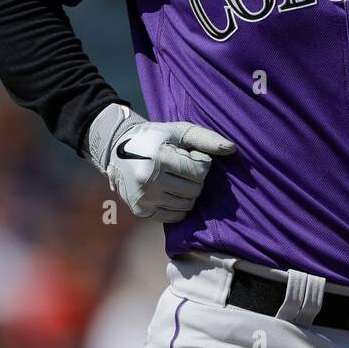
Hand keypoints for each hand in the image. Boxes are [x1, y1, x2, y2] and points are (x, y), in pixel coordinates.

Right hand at [86, 103, 236, 221]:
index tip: (191, 156)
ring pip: (186, 205)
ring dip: (189, 193)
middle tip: (184, 168)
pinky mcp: (140, 210)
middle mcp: (148, 181)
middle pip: (195, 190)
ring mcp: (143, 198)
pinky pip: (174, 217)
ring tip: (176, 178)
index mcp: (159, 158)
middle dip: (196, 179)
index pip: (200, 171)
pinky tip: (171, 191)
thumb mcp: (179, 131)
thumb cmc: (155, 137)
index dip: (202, 163)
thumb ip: (207, 139)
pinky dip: (179, 206)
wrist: (116, 149)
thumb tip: (232, 149)